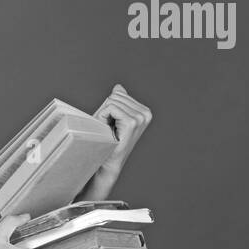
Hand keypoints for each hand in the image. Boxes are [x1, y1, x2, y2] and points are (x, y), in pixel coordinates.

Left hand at [75, 84, 152, 201]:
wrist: (107, 160)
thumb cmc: (107, 139)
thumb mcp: (112, 116)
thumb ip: (117, 101)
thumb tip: (119, 87)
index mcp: (144, 111)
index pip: (118, 94)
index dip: (108, 108)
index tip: (111, 124)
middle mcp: (145, 113)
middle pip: (115, 96)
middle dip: (105, 111)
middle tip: (108, 129)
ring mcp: (140, 118)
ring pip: (112, 101)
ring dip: (103, 116)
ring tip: (108, 131)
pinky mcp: (132, 122)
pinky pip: (111, 107)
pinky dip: (103, 117)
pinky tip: (108, 131)